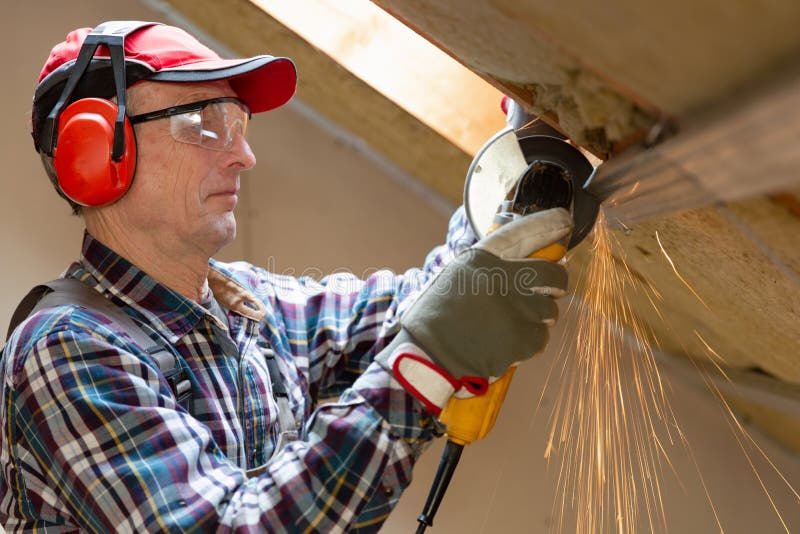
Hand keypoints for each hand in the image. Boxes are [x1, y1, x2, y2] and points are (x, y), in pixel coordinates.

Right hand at [377, 208, 572, 413]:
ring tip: (511, 325)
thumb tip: (526, 263)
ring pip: (549, 310)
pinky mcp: (523, 337)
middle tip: (551, 290)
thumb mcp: (455, 278)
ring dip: (538, 318)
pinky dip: (530, 343)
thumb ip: (486, 268)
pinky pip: (541, 337)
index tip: (565, 221)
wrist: (428, 357)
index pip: (523, 233)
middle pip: (553, 273)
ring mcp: (517, 308)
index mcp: (482, 259)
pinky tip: (508, 344)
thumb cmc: (436, 320)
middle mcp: (504, 278)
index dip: (548, 225)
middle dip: (557, 282)